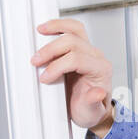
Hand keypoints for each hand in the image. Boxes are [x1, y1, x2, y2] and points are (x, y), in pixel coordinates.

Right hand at [29, 18, 113, 134]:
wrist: (93, 109)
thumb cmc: (92, 110)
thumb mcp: (91, 112)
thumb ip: (92, 102)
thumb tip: (97, 93)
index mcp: (101, 71)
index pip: (77, 59)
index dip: (57, 66)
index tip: (45, 77)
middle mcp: (96, 58)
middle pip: (73, 42)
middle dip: (51, 50)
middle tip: (36, 62)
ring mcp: (89, 51)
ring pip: (75, 30)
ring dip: (55, 29)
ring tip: (39, 32)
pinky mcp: (80, 49)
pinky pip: (73, 30)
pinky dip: (59, 26)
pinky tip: (46, 29)